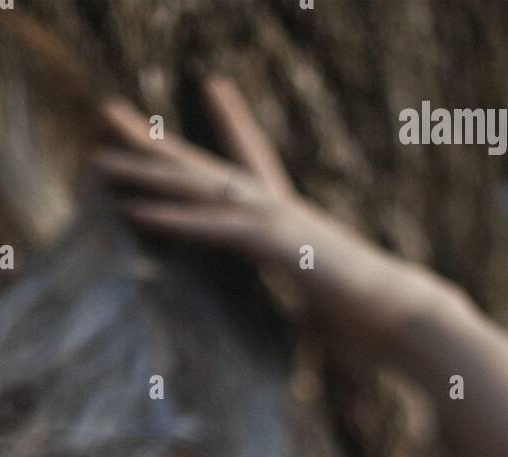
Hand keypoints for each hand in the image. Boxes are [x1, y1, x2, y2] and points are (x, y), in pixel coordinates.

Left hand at [91, 75, 446, 352]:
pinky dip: (175, 223)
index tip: (213, 84)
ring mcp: (277, 223)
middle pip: (204, 166)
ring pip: (199, 191)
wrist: (408, 321)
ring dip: (145, 176)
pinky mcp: (278, 250)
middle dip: (154, 141)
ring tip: (98, 161)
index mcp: (289, 219)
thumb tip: (305, 313)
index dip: (229, 123)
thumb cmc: (371, 320)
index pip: (252, 161)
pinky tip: (136, 213)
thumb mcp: (323, 305)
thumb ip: (302, 298)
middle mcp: (278, 208)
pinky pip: (215, 232)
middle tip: (107, 112)